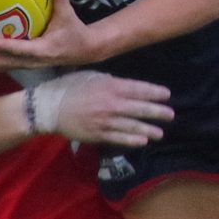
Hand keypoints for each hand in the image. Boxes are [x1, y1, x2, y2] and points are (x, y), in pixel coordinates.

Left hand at [0, 0, 104, 71]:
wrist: (83, 50)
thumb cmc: (74, 31)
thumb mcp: (68, 15)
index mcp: (44, 49)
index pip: (23, 49)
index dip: (7, 47)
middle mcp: (34, 60)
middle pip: (5, 63)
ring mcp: (28, 64)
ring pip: (2, 66)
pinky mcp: (25, 63)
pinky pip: (5, 63)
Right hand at [29, 70, 173, 146]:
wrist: (47, 107)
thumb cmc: (68, 87)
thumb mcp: (91, 76)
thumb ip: (110, 81)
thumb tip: (125, 86)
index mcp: (110, 86)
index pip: (138, 89)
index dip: (154, 92)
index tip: (167, 95)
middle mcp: (111, 104)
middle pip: (139, 108)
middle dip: (157, 112)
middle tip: (170, 115)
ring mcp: (105, 121)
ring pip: (132, 126)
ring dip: (148, 129)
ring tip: (161, 133)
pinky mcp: (98, 134)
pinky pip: (118, 138)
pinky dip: (132, 140)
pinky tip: (143, 141)